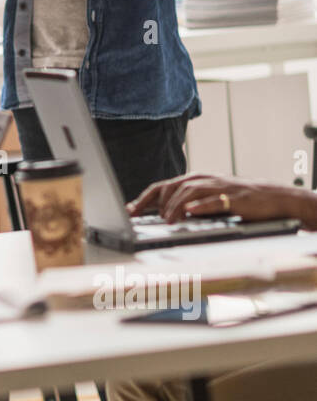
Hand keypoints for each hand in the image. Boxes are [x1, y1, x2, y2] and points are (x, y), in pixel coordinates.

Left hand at [128, 173, 301, 223]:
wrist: (270, 198)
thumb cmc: (236, 200)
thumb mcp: (206, 199)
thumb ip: (186, 204)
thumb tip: (159, 215)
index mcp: (193, 180)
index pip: (162, 187)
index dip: (144, 198)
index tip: (129, 211)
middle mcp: (202, 180)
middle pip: (171, 187)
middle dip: (156, 203)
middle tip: (147, 220)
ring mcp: (217, 187)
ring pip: (189, 191)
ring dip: (175, 206)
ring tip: (166, 220)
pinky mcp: (233, 197)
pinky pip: (214, 200)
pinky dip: (201, 205)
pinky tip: (190, 211)